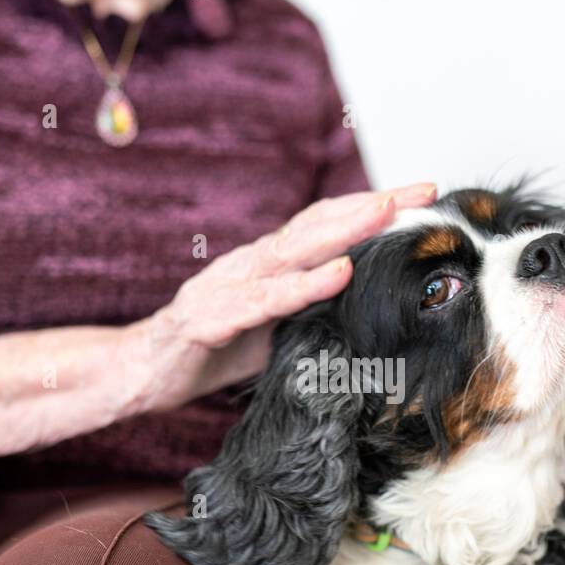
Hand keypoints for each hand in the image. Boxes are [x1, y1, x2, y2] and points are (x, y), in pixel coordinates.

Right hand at [125, 183, 437, 413]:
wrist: (141, 373)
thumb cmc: (210, 349)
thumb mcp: (274, 328)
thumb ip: (310, 310)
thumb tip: (364, 309)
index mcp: (266, 263)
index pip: (325, 225)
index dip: (371, 209)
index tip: (423, 196)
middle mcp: (249, 263)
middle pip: (317, 224)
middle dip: (371, 206)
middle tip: (421, 191)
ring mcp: (228, 286)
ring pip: (293, 252)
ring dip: (343, 231)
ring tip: (386, 214)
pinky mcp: (211, 319)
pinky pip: (265, 300)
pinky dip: (304, 286)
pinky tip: (338, 275)